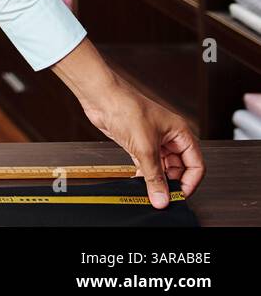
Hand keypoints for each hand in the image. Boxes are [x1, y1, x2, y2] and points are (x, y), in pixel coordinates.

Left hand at [79, 75, 204, 208]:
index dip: (190, 182)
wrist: (101, 97)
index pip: (195, 165)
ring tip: (150, 192)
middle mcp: (169, 137)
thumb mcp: (144, 147)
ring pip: (162, 167)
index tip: (179, 196)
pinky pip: (147, 164)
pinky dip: (144, 174)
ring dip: (157, 180)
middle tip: (162, 196)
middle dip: (172, 183)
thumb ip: (154, 175)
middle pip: (179, 168)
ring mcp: (153, 140)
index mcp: (180, 133)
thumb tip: (162, 197)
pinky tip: (139, 182)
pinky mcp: (138, 143)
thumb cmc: (126, 108)